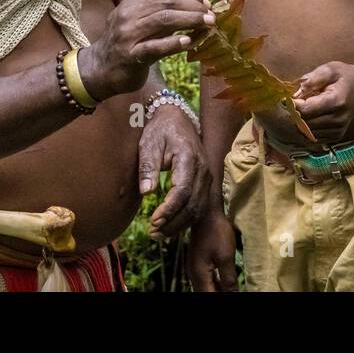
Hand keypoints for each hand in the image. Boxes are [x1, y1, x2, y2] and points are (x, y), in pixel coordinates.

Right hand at [78, 0, 213, 98]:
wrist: (99, 70)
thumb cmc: (126, 46)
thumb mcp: (140, 23)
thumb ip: (161, 14)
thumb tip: (197, 7)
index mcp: (132, 3)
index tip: (206, 3)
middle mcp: (128, 15)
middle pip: (166, 3)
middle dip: (193, 7)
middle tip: (211, 15)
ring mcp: (128, 35)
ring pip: (163, 21)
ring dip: (189, 20)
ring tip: (207, 25)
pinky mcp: (130, 57)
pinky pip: (154, 47)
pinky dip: (172, 43)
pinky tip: (188, 42)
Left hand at [139, 103, 210, 238]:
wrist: (176, 118)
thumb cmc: (160, 130)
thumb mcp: (148, 144)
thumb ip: (147, 167)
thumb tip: (146, 192)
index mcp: (189, 158)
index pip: (183, 190)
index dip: (169, 209)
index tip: (153, 220)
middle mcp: (203, 169)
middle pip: (193, 204)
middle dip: (173, 222)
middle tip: (153, 232)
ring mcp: (207, 177)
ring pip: (198, 209)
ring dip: (179, 225)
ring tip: (158, 234)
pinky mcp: (205, 183)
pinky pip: (199, 206)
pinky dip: (186, 220)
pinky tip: (170, 226)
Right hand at [187, 211, 237, 290]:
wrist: (206, 213)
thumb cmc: (217, 232)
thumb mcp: (226, 257)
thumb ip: (229, 279)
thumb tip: (234, 294)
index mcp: (199, 275)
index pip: (209, 296)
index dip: (222, 298)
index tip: (235, 293)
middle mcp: (194, 275)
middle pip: (206, 294)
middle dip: (219, 295)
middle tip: (234, 291)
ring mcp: (195, 269)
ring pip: (206, 288)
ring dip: (218, 291)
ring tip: (232, 290)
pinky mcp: (198, 264)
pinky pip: (206, 280)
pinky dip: (216, 285)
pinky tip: (226, 284)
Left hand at [293, 62, 353, 142]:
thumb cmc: (343, 76)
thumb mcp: (329, 69)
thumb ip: (313, 78)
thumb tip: (296, 92)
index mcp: (336, 101)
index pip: (306, 110)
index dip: (293, 105)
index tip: (287, 98)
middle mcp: (338, 119)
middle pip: (305, 123)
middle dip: (294, 114)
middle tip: (290, 104)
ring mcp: (338, 129)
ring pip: (308, 133)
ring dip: (299, 123)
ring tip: (300, 109)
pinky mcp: (337, 136)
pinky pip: (314, 138)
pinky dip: (306, 130)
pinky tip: (307, 118)